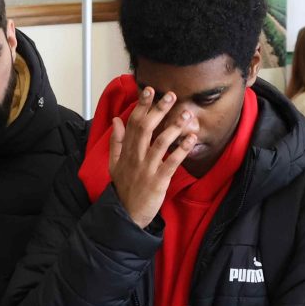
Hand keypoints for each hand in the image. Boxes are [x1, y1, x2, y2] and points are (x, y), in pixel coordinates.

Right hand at [107, 88, 196, 228]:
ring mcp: (146, 168)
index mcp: (126, 151)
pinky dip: (181, 150)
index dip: (141, 105)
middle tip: (171, 95)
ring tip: (186, 114)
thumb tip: (116, 120)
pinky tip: (191, 139)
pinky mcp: (158, 181)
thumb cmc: (123, 188)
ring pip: (160, 142)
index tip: (149, 90)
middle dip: (158, 110)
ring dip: (174, 127)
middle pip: (146, 128)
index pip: (133, 123)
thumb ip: (116, 141)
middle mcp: (135, 156)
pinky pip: (171, 163)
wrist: (125, 215)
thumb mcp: (113, 164)